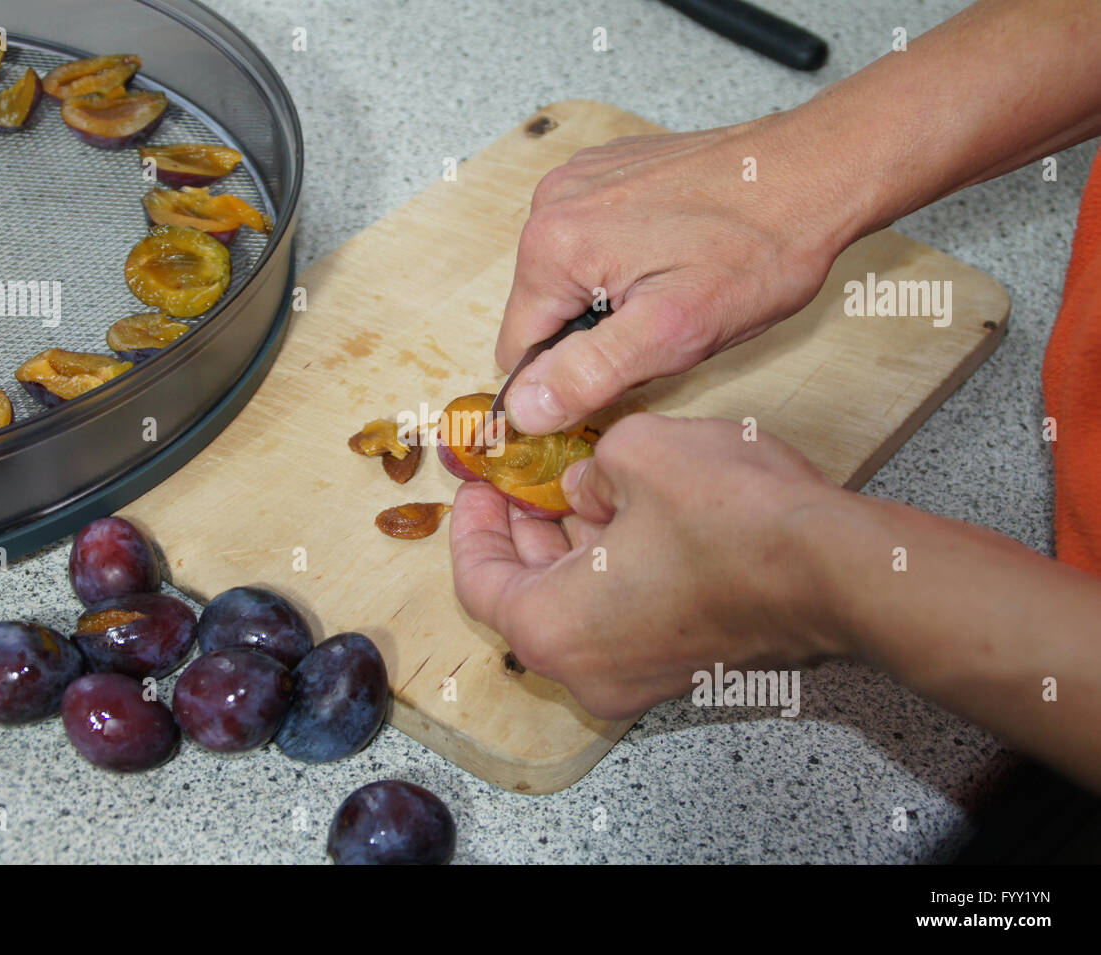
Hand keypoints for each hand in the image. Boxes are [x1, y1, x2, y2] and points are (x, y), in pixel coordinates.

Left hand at [449, 414, 845, 718]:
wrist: (838, 571)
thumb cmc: (734, 519)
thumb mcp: (636, 451)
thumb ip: (588, 465)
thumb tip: (586, 483)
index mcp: (554, 628)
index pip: (479, 581)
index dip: (473, 524)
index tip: (478, 486)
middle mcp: (588, 670)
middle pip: (528, 598)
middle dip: (524, 531)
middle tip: (525, 480)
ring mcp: (639, 678)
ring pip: (578, 608)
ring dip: (571, 549)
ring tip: (579, 486)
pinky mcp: (684, 669)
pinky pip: (622, 620)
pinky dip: (612, 571)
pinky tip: (629, 517)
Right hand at [498, 110, 863, 434]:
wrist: (817, 171)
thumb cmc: (759, 248)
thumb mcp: (672, 333)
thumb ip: (587, 375)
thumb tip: (523, 409)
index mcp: (552, 246)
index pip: (516, 351)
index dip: (567, 380)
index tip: (625, 369)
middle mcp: (552, 202)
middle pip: (543, 312)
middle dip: (594, 334)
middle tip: (664, 325)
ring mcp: (582, 178)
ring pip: (569, 278)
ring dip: (611, 297)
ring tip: (676, 285)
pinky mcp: (611, 168)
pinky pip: (594, 238)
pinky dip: (625, 257)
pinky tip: (675, 254)